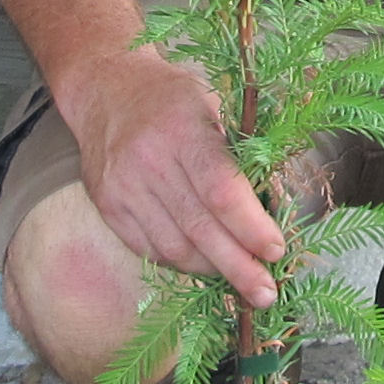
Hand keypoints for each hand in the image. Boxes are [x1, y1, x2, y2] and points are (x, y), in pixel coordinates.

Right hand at [61, 47, 285, 307]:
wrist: (106, 91)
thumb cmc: (172, 98)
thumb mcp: (211, 104)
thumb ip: (240, 150)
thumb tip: (275, 206)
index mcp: (181, 128)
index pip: (221, 190)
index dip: (251, 227)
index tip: (277, 250)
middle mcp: (147, 160)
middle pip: (200, 227)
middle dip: (239, 266)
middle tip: (266, 293)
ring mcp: (122, 188)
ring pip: (174, 247)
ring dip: (212, 270)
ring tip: (241, 282)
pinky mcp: (108, 208)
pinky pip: (150, 250)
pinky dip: (183, 263)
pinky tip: (207, 266)